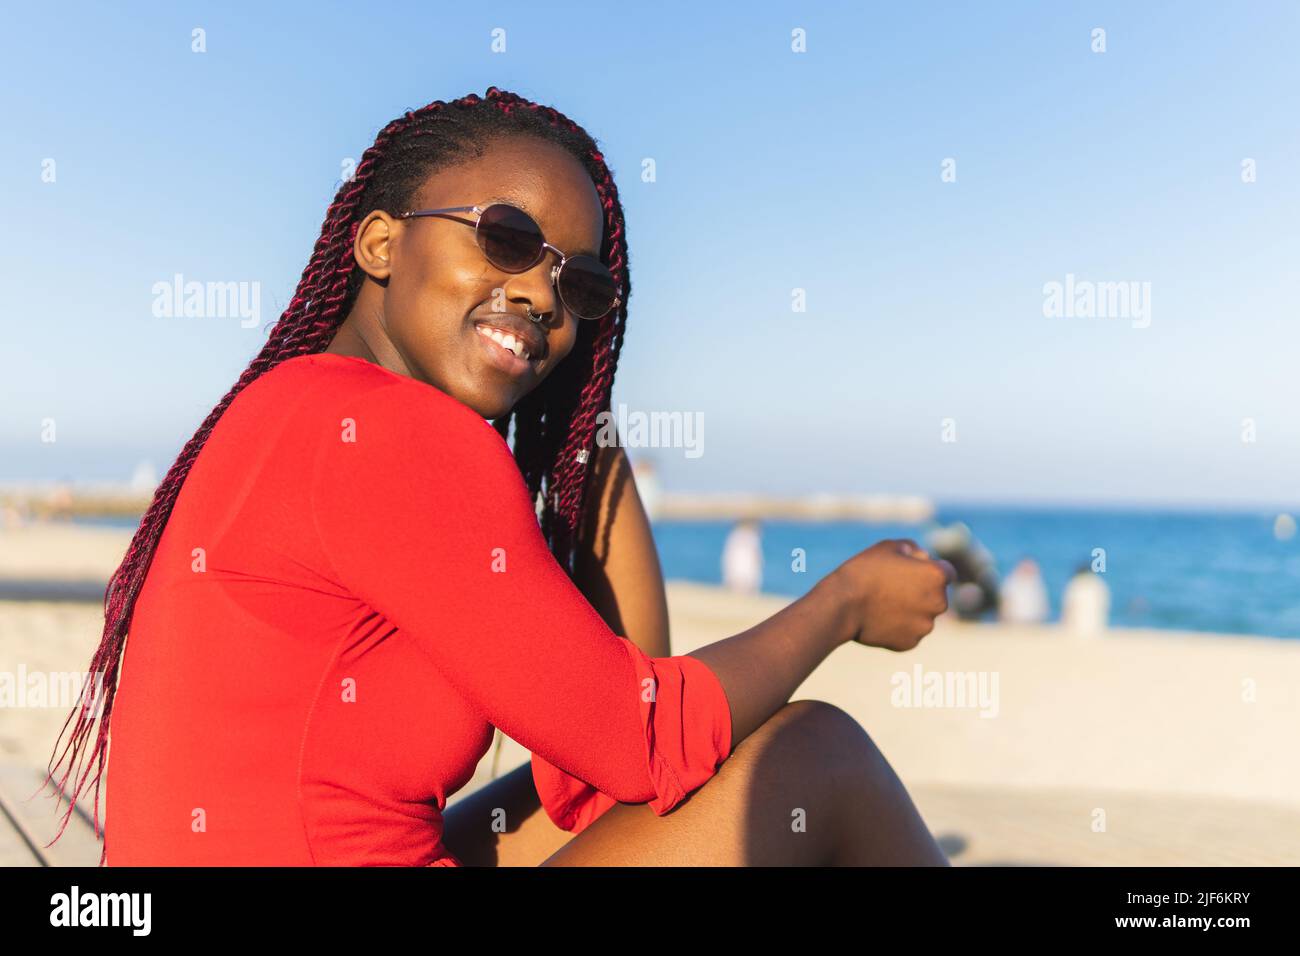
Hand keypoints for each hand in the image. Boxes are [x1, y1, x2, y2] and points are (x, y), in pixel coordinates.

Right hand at [826, 539, 953, 650]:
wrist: (842, 605)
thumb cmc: (864, 571)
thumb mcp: (889, 547)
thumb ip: (913, 550)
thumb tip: (923, 558)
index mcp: (937, 576)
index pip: (946, 572)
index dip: (928, 569)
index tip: (911, 571)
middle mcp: (938, 603)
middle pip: (936, 596)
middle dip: (921, 592)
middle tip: (891, 588)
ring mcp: (925, 626)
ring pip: (922, 616)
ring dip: (910, 610)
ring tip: (881, 604)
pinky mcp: (910, 643)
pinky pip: (908, 632)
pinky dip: (898, 627)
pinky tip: (878, 619)